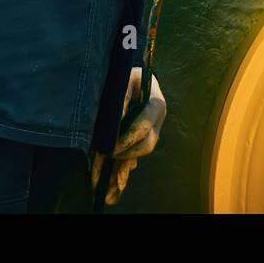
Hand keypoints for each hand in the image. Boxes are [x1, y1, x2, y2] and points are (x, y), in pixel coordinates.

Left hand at [90, 67, 165, 205]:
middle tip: (106, 158)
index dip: (127, 139)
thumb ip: (121, 99)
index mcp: (156, 105)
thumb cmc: (129, 76)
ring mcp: (151, 132)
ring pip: (140, 154)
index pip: (144, 127)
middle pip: (147, 145)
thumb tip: (113, 121)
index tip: (111, 148)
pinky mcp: (142, 139)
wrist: (137, 78)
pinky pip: (134, 157)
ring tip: (106, 182)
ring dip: (123, 168)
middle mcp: (157, 121)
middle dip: (126, 154)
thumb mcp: (125, 81)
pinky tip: (111, 186)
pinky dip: (122, 170)